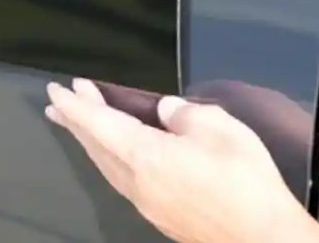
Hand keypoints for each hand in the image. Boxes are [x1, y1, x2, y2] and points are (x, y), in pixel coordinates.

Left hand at [45, 79, 318, 242]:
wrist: (261, 238)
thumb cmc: (244, 181)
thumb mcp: (220, 128)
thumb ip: (185, 114)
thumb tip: (165, 110)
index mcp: (145, 155)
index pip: (98, 123)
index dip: (77, 105)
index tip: (57, 90)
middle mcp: (136, 181)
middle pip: (96, 146)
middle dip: (76, 122)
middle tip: (59, 104)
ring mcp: (146, 202)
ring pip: (107, 166)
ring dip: (90, 142)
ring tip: (79, 125)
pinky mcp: (160, 215)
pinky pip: (122, 180)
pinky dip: (109, 158)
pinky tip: (117, 155)